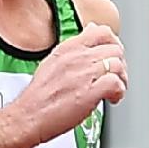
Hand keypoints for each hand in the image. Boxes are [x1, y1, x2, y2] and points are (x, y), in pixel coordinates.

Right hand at [10, 25, 126, 144]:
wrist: (26, 118)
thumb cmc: (38, 96)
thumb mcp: (52, 62)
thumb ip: (74, 47)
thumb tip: (92, 29)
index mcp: (67, 49)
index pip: (102, 32)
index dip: (114, 43)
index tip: (112, 56)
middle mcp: (77, 58)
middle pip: (115, 50)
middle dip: (119, 65)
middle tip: (113, 77)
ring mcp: (83, 74)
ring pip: (118, 66)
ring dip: (121, 80)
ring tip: (113, 90)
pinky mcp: (90, 92)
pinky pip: (116, 84)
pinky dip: (119, 92)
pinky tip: (111, 99)